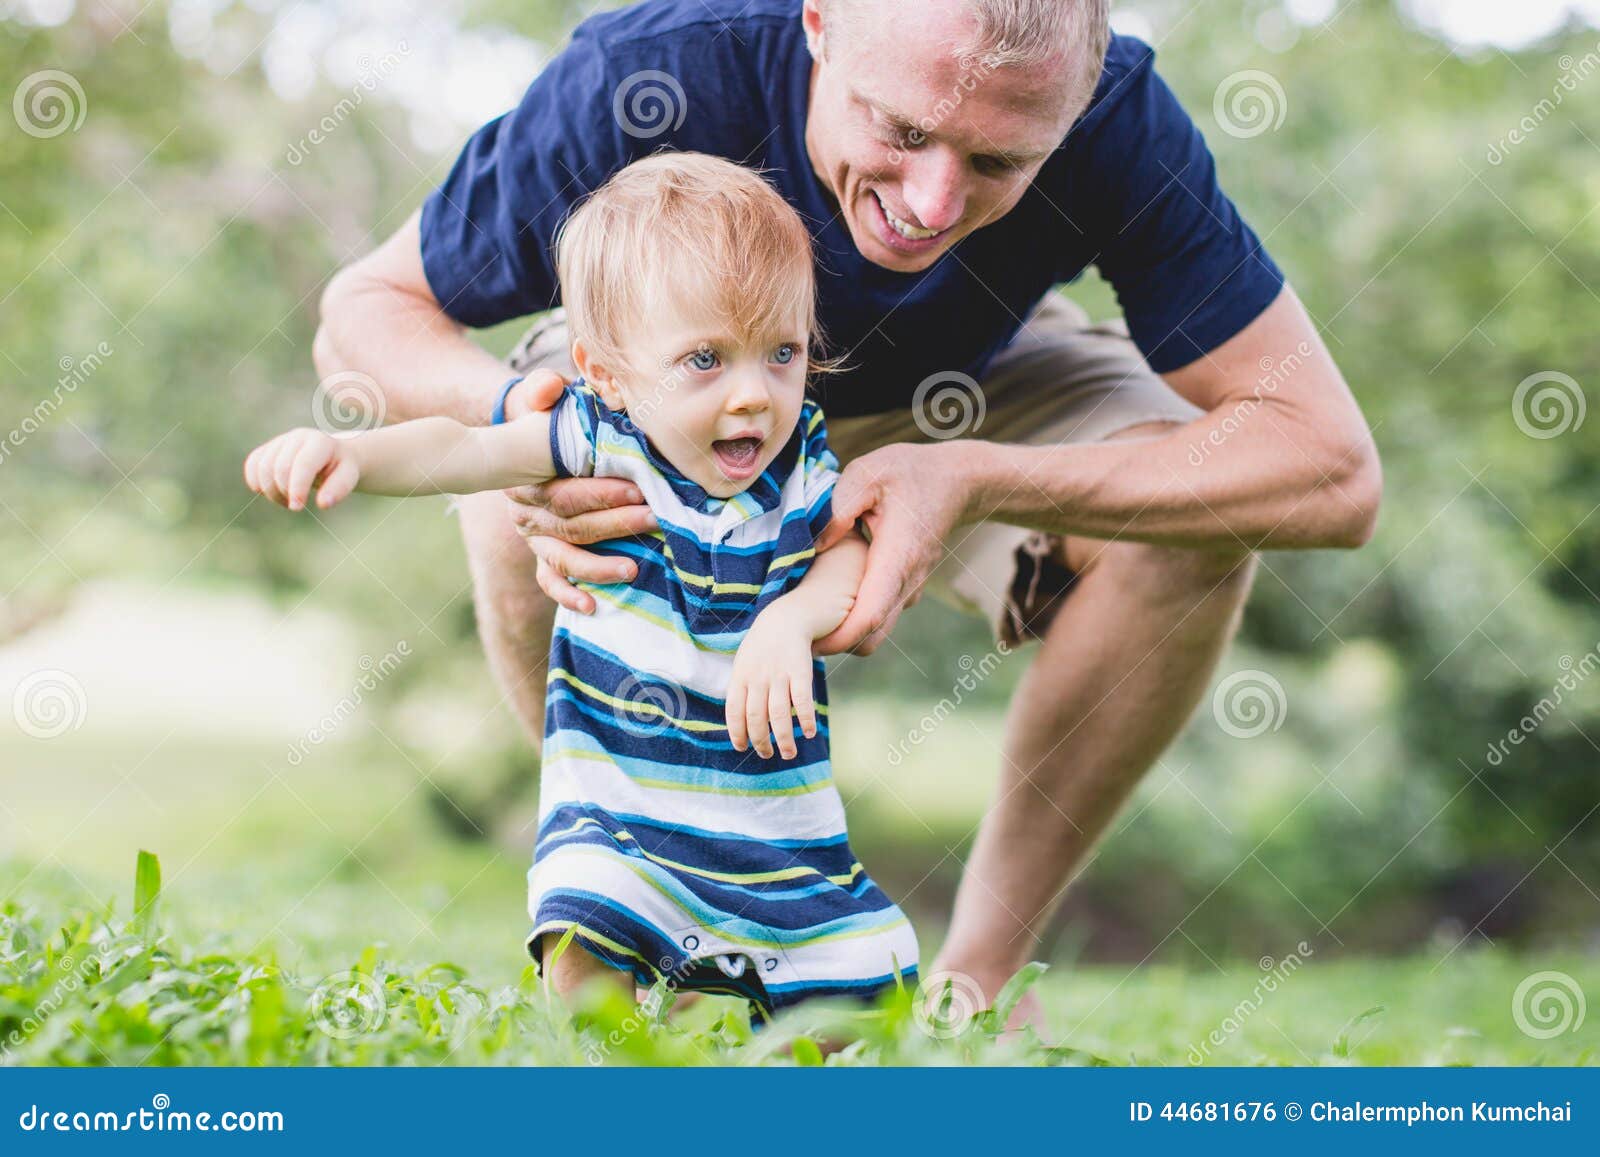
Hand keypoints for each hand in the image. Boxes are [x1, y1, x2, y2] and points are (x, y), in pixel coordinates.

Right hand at [243, 428, 360, 511]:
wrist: (333, 455)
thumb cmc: (342, 468)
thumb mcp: (349, 476)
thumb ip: (338, 488)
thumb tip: (323, 503)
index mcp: (319, 442)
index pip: (303, 464)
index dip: (297, 487)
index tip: (297, 507)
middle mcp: (297, 437)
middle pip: (279, 468)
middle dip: (285, 492)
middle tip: (297, 505)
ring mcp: (280, 441)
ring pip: (262, 468)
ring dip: (271, 491)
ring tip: (287, 499)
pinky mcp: (267, 448)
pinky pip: (251, 465)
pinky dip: (257, 483)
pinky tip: (273, 491)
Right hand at [499, 368, 656, 612]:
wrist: (520, 444)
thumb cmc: (540, 421)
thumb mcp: (536, 400)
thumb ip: (541, 390)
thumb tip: (551, 386)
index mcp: (527, 477)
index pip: (564, 491)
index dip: (600, 492)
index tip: (637, 488)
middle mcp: (526, 511)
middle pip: (570, 526)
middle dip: (614, 524)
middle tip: (654, 519)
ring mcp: (534, 537)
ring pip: (562, 558)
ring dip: (597, 567)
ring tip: (634, 570)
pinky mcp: (542, 554)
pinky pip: (548, 582)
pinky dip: (567, 595)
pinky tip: (593, 607)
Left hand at [725, 602, 817, 760]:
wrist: (785, 618)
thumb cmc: (762, 647)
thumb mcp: (743, 663)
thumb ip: (741, 690)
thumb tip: (740, 724)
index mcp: (740, 676)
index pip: (734, 712)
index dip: (737, 733)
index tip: (742, 747)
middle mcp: (758, 677)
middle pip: (756, 718)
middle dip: (761, 742)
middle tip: (767, 754)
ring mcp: (779, 674)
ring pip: (778, 714)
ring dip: (783, 738)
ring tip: (788, 753)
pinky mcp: (800, 671)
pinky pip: (802, 700)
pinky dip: (805, 719)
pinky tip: (808, 733)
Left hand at [813, 442, 968, 655]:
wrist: (956, 482)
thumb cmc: (910, 473)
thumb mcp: (869, 473)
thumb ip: (838, 507)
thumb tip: (814, 545)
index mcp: (896, 558)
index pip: (869, 616)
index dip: (837, 637)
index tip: (807, 639)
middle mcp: (907, 582)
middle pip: (871, 638)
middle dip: (835, 644)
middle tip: (800, 632)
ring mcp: (909, 589)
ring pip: (876, 630)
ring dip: (844, 631)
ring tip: (809, 612)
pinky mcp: (905, 589)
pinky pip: (880, 615)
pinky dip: (854, 616)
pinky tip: (830, 594)